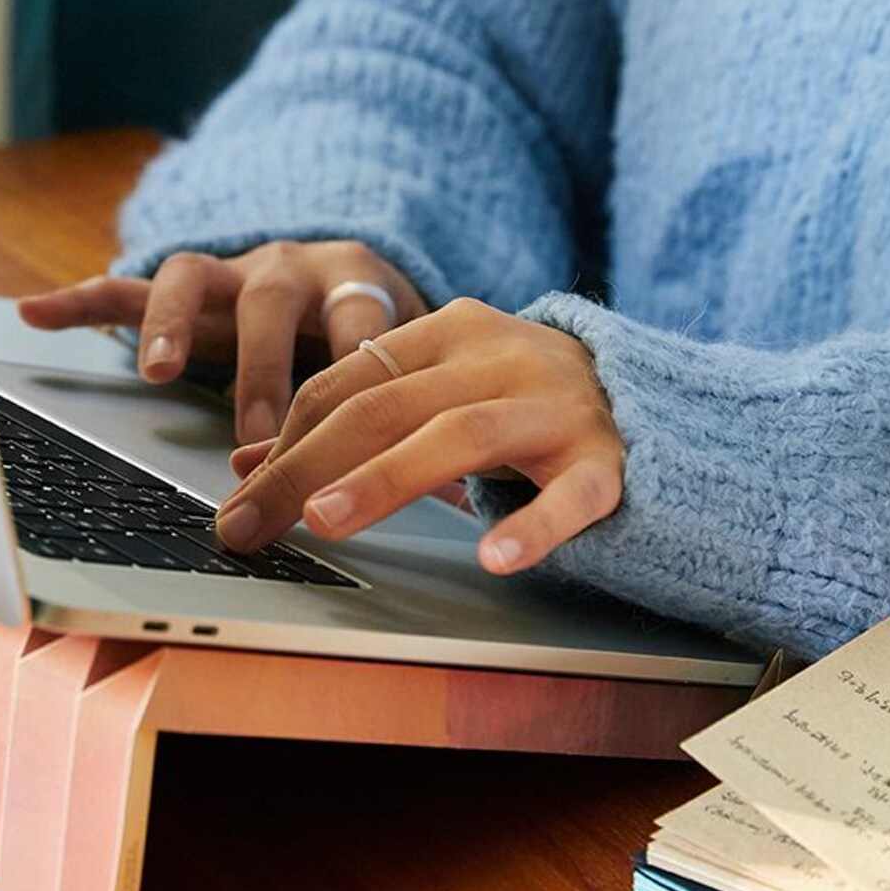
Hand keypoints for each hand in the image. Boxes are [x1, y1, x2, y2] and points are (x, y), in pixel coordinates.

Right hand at [17, 241, 425, 443]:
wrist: (348, 265)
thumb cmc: (375, 330)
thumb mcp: (407, 363)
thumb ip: (416, 416)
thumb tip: (464, 499)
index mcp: (359, 283)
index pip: (364, 327)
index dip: (369, 387)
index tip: (371, 446)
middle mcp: (293, 268)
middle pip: (276, 306)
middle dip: (266, 372)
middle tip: (263, 437)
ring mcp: (235, 271)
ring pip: (196, 281)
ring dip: (174, 325)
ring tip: (157, 368)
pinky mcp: (193, 283)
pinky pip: (132, 283)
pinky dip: (86, 301)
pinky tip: (38, 315)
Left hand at [214, 297, 623, 573]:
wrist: (651, 395)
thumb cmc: (519, 399)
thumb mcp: (434, 391)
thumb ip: (350, 419)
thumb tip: (246, 464)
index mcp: (448, 331)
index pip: (345, 382)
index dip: (285, 440)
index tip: (238, 497)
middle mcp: (498, 356)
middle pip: (383, 407)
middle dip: (303, 466)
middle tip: (249, 521)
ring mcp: (554, 405)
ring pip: (459, 435)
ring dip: (384, 479)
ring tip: (325, 521)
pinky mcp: (608, 459)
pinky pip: (571, 494)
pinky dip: (533, 526)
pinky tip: (495, 558)